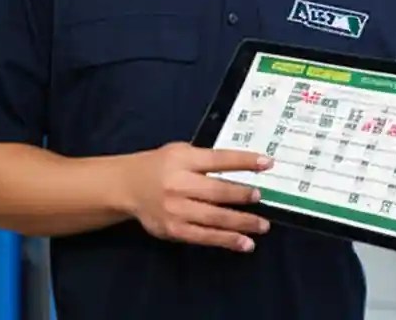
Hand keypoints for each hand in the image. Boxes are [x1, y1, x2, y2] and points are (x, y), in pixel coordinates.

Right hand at [121, 142, 273, 252]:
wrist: (128, 186)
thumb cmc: (161, 166)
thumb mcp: (181, 152)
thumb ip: (206, 160)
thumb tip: (245, 170)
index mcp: (183, 160)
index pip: (218, 159)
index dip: (244, 161)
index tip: (268, 163)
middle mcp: (178, 184)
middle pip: (216, 191)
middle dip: (242, 195)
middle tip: (261, 197)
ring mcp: (175, 209)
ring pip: (213, 218)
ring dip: (241, 222)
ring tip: (262, 225)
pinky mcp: (173, 229)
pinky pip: (204, 236)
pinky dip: (226, 240)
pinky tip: (244, 243)